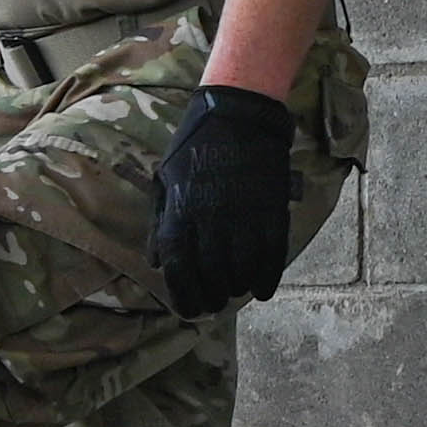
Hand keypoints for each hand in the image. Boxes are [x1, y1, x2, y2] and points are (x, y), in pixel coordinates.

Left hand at [148, 83, 301, 317]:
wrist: (238, 117)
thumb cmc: (194, 148)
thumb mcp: (165, 181)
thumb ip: (160, 222)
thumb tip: (155, 262)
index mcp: (180, 212)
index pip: (178, 266)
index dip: (183, 294)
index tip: (189, 309)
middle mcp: (210, 219)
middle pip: (210, 273)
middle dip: (210, 296)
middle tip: (213, 305)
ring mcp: (243, 216)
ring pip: (241, 268)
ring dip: (237, 287)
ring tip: (234, 292)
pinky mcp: (271, 211)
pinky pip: (271, 254)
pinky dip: (267, 277)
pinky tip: (262, 290)